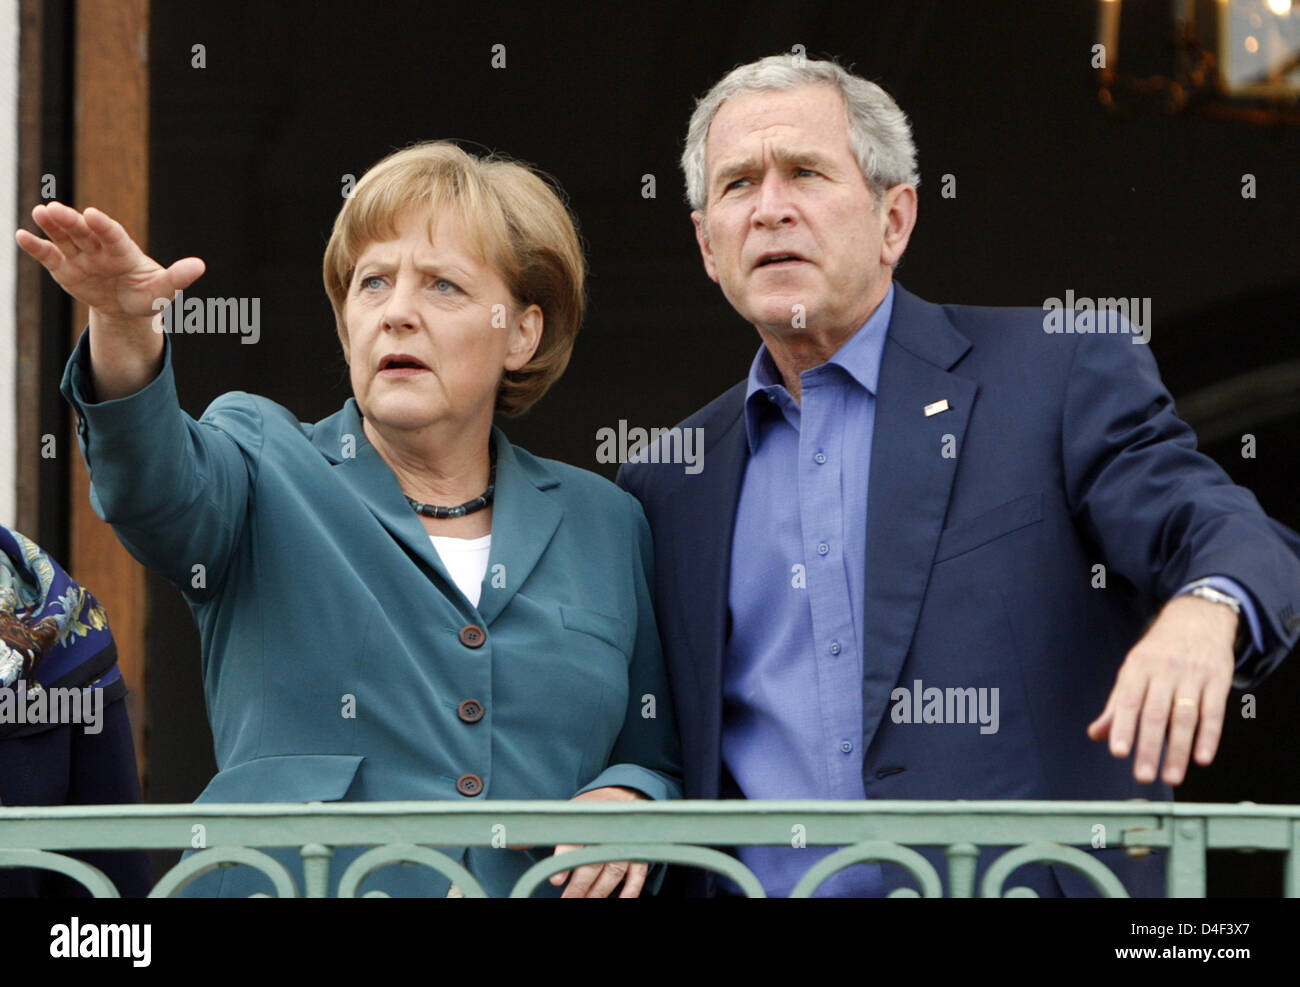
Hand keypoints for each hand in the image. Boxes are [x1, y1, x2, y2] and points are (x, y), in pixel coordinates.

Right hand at [15, 201, 203, 322]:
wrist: (126, 308)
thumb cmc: (148, 294)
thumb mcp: (164, 290)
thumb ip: (178, 277)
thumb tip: (200, 266)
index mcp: (124, 251)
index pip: (113, 235)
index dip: (103, 225)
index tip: (91, 214)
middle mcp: (100, 248)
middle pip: (84, 231)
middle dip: (70, 220)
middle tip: (54, 208)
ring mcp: (81, 256)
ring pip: (65, 237)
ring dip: (52, 225)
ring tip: (40, 212)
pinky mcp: (64, 267)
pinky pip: (49, 255)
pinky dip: (36, 246)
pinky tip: (21, 235)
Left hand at [550, 786, 648, 897]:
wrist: (624, 794)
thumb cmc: (591, 809)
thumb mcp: (567, 812)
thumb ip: (542, 830)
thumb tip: (512, 843)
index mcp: (586, 821)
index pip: (574, 842)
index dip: (564, 861)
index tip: (556, 879)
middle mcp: (606, 832)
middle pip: (593, 863)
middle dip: (579, 886)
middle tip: (568, 900)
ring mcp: (624, 843)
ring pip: (613, 871)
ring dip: (600, 892)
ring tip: (586, 902)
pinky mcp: (638, 851)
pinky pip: (638, 874)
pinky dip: (631, 889)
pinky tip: (622, 900)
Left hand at [1087, 594, 1236, 784]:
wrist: (1198, 617)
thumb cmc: (1160, 651)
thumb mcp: (1133, 668)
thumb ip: (1116, 704)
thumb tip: (1096, 734)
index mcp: (1137, 666)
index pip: (1128, 701)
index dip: (1122, 727)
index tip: (1118, 752)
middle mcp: (1164, 670)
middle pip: (1155, 713)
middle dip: (1149, 747)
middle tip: (1143, 776)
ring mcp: (1193, 674)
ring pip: (1184, 717)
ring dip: (1178, 750)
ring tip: (1172, 776)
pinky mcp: (1218, 679)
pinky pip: (1214, 712)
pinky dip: (1209, 737)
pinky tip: (1202, 758)